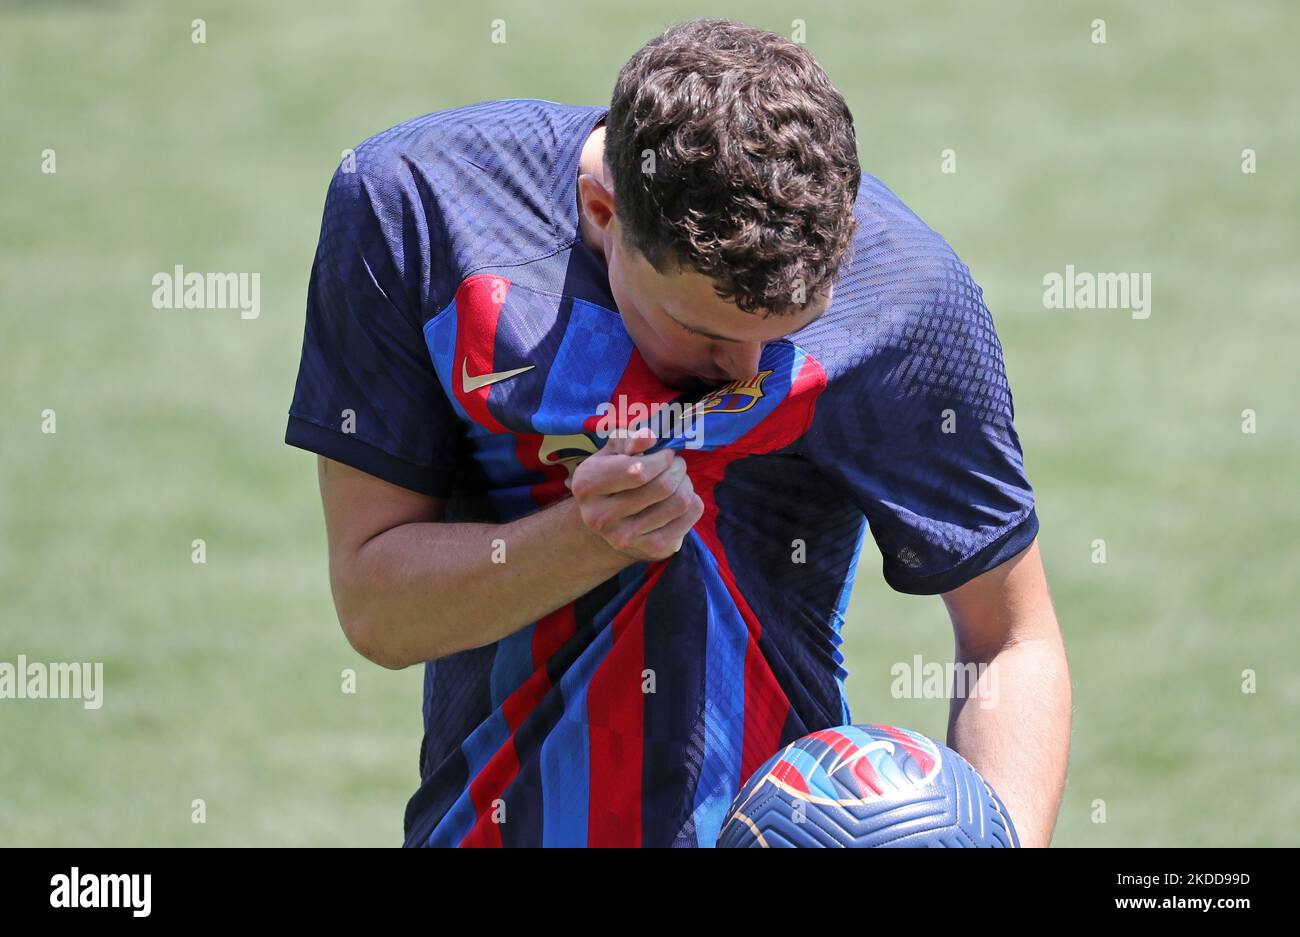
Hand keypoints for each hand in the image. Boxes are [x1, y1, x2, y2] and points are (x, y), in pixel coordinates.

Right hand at [567, 428, 703, 561]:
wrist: (611, 522)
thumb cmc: (614, 476)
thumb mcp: (613, 452)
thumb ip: (629, 440)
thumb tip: (649, 438)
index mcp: (587, 485)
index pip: (639, 471)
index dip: (662, 458)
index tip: (666, 454)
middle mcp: (600, 517)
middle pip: (663, 487)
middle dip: (678, 468)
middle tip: (676, 464)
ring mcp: (625, 538)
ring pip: (680, 502)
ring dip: (687, 483)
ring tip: (678, 479)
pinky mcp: (651, 549)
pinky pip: (690, 517)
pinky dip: (693, 502)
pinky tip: (679, 498)